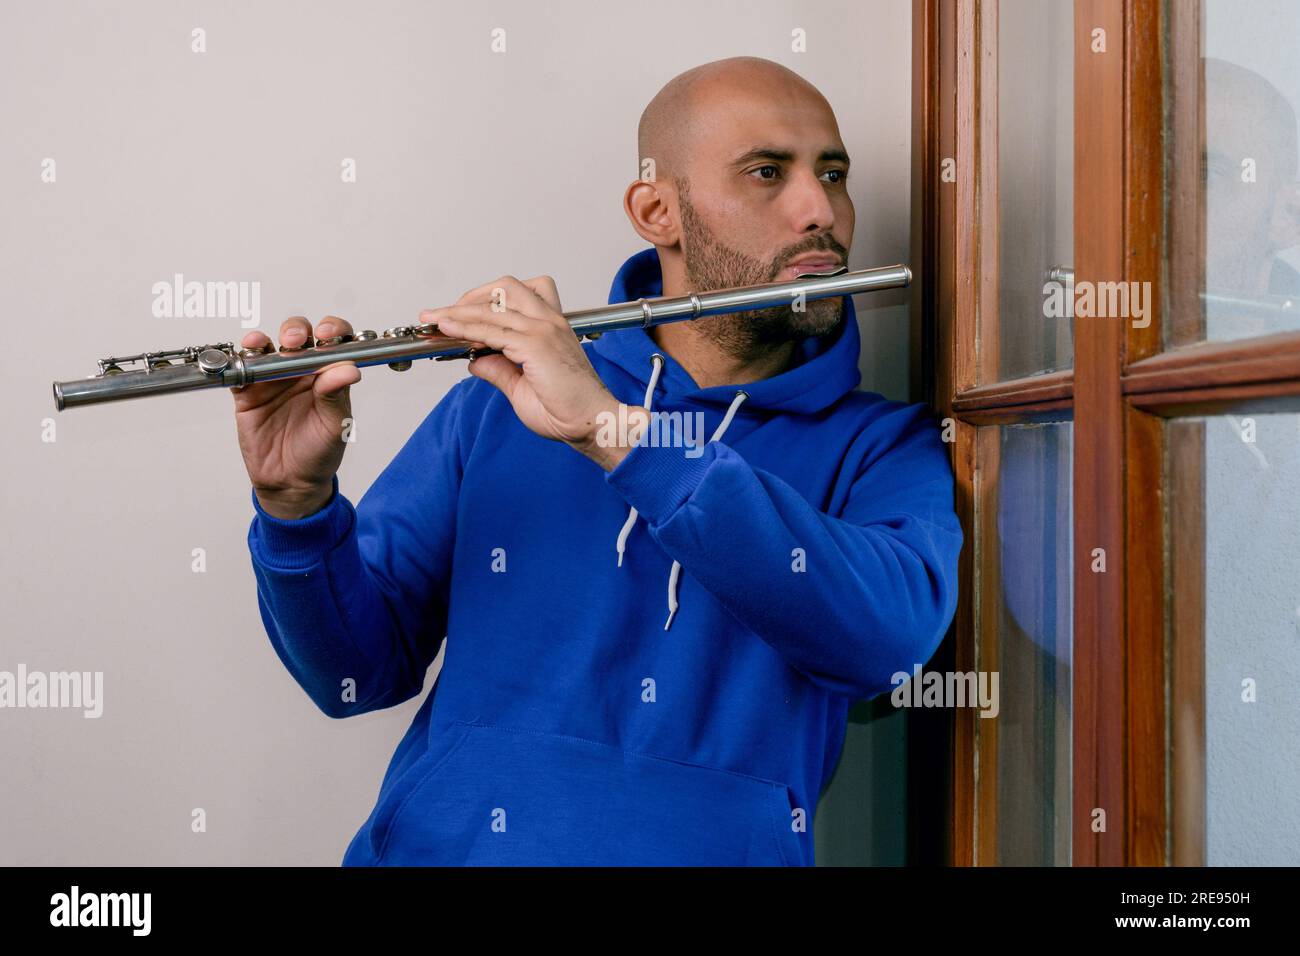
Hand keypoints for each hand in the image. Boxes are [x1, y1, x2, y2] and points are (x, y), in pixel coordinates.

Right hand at [232, 316, 361, 518]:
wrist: (290, 483)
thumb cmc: (319, 454)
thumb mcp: (334, 426)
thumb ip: (336, 396)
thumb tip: (348, 369)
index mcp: (327, 375)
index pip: (333, 342)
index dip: (331, 331)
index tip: (328, 335)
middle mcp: (301, 372)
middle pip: (298, 336)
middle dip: (295, 330)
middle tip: (295, 342)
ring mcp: (273, 379)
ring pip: (268, 347)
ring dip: (265, 340)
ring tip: (264, 345)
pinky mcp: (248, 392)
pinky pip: (242, 368)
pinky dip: (241, 358)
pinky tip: (245, 353)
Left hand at [426, 275, 627, 461]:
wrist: (592, 423)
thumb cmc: (566, 410)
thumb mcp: (520, 387)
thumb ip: (498, 369)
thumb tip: (474, 359)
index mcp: (551, 326)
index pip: (511, 299)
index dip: (478, 304)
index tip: (452, 316)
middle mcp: (549, 321)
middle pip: (504, 288)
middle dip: (470, 297)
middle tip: (444, 314)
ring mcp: (544, 329)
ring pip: (493, 306)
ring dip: (459, 311)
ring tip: (435, 320)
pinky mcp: (536, 344)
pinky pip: (491, 330)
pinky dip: (465, 328)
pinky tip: (448, 331)